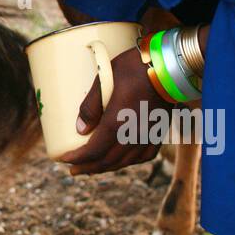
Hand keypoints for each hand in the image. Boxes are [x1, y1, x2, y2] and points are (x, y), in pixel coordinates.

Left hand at [59, 43, 174, 174]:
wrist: (170, 66)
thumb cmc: (134, 68)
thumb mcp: (104, 80)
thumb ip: (91, 106)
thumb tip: (80, 129)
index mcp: (117, 123)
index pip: (93, 151)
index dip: (77, 159)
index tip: (64, 159)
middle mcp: (133, 135)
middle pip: (107, 161)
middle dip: (88, 167)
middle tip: (73, 169)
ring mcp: (148, 136)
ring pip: (125, 161)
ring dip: (106, 167)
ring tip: (93, 167)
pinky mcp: (159, 133)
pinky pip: (144, 156)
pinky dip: (129, 161)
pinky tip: (122, 159)